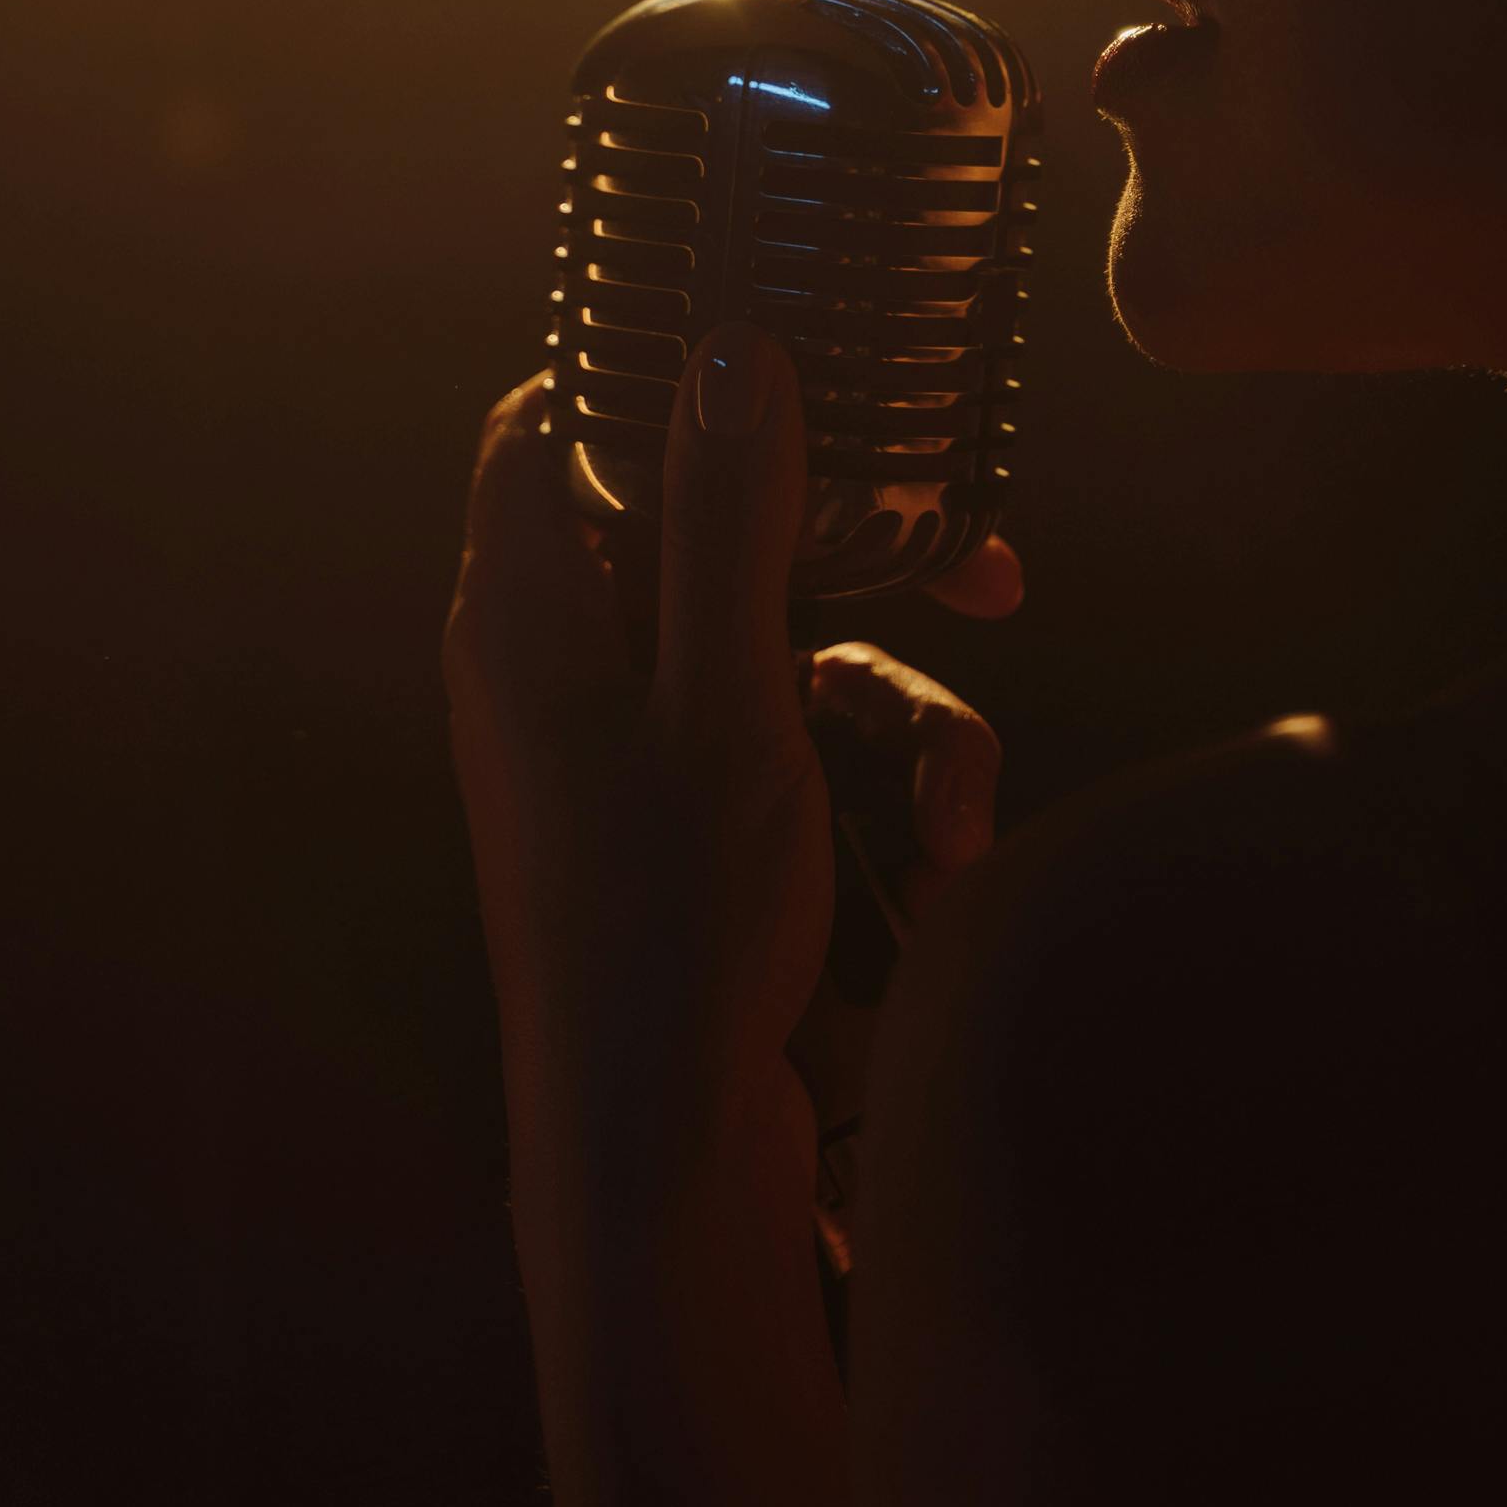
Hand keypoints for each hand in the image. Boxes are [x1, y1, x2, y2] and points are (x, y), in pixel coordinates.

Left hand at [443, 332, 1016, 1215]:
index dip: (651, 371)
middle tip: (978, 559)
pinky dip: (878, 779)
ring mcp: (632, 742)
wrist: (666, 1160)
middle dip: (862, 554)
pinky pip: (799, 737)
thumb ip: (731, 521)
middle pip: (711, 527)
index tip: (783, 351)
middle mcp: (566, 662)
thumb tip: (735, 346)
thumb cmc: (668, 932)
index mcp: (528, 613)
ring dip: (897, 705)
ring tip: (956, 806)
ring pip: (788, 639)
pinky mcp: (693, 816)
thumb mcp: (726, 703)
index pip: (551, 422)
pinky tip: (944, 852)